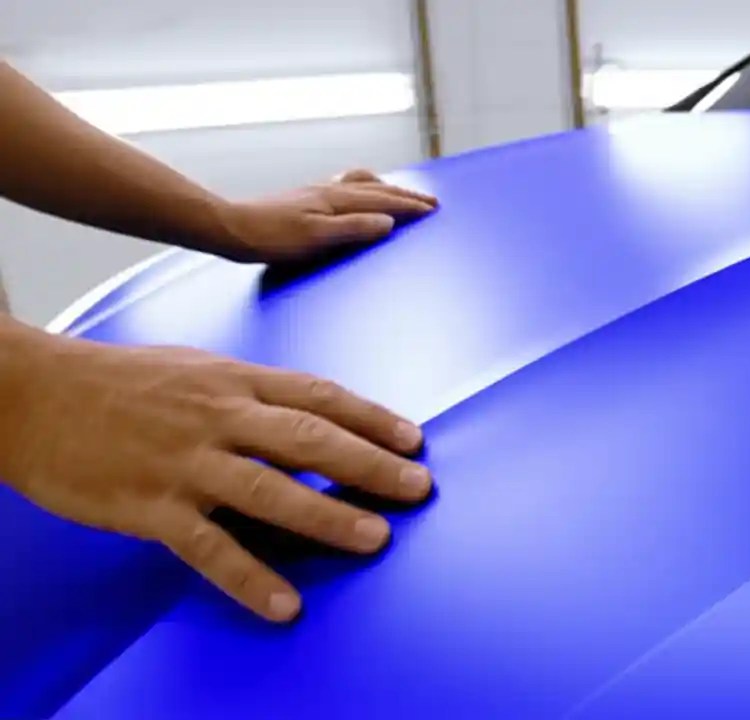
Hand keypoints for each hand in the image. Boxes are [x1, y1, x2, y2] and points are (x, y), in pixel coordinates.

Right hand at [0, 321, 431, 621]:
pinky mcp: (149, 506)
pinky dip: (249, 577)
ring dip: (327, 516)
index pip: (317, 395)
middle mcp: (217, 417)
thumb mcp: (195, 370)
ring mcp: (184, 462)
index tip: (414, 440)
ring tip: (375, 539)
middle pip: (308, 439)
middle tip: (418, 488)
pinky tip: (285, 603)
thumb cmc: (120, 383)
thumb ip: (252, 394)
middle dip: (369, 465)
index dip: (371, 417)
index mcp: (232, 380)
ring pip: (269, 491)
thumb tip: (310, 418)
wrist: (30, 394)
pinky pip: (208, 548)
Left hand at [217, 169, 438, 262]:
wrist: (233, 228)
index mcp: (337, 200)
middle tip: (431, 200)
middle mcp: (330, 190)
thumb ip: (354, 228)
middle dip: (406, 194)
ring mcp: (318, 192)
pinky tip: (358, 196)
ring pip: (362, 184)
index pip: (383, 201)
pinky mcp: (307, 198)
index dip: (410, 206)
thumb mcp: (317, 238)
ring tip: (400, 193)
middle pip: (377, 188)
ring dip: (386, 188)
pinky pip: (347, 187)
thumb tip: (388, 221)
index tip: (433, 209)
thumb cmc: (272, 238)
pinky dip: (364, 188)